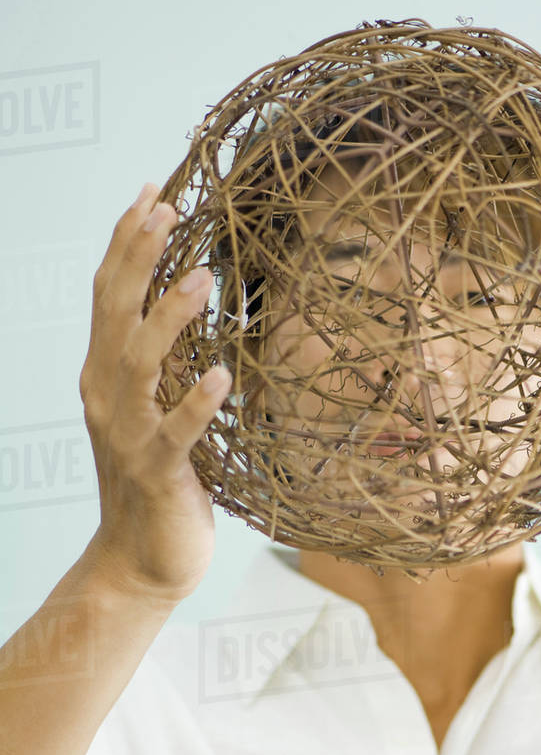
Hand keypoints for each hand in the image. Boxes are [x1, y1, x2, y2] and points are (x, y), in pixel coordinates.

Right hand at [79, 182, 231, 605]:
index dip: (126, 243)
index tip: (152, 192)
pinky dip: (196, 404)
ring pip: (139, 364)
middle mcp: (106, 398)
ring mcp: (128, 436)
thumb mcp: (152, 413)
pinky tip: (221, 377)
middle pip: (115, 313)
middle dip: (138, 257)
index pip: (109, 296)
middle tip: (168, 209)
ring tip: (203, 278)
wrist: (141, 562)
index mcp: (105, 377)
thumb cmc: (159, 482)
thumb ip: (159, 366)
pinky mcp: (157, 475)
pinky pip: (176, 434)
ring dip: (168, 318)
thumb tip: (186, 309)